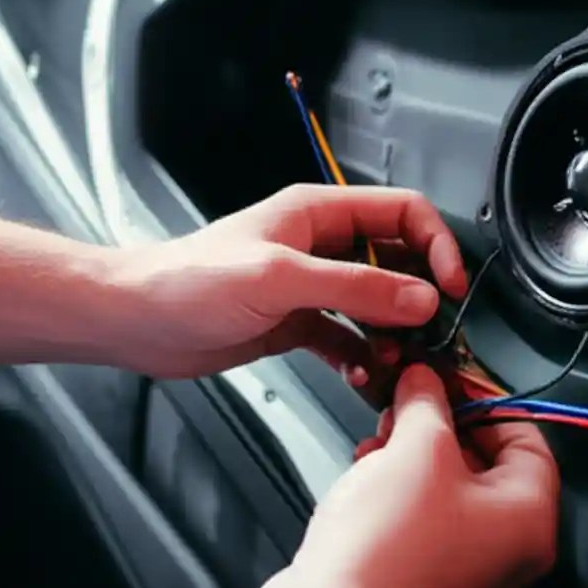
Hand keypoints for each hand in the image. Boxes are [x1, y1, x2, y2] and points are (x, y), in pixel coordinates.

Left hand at [115, 184, 466, 378]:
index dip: (435, 244)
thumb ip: (354, 287)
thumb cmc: (187, 281)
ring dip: (392, 334)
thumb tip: (418, 297)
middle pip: (396, 260)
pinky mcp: (294, 323)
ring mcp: (308, 286)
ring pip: (375, 304)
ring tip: (394, 360)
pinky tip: (359, 374)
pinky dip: (359, 357)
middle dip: (418, 297)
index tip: (450, 286)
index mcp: (318, 213)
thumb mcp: (279, 279)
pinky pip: (346, 338)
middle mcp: (319, 245)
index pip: (402, 212)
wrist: (137, 320)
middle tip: (428, 332)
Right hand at [215, 365, 558, 587]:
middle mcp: (508, 565)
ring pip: (452, 504)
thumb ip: (427, 400)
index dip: (484, 401)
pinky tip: (369, 484)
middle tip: (410, 407)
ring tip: (381, 445)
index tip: (450, 381)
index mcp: (529, 526)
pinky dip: (400, 504)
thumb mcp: (415, 446)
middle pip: (488, 473)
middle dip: (442, 432)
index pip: (528, 442)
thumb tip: (426, 382)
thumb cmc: (384, 555)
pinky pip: (423, 536)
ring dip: (416, 464)